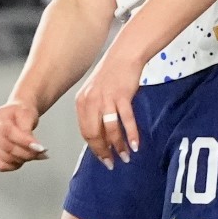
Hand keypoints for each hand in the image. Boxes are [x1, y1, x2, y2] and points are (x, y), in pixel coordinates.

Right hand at [0, 100, 47, 171]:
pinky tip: (24, 159)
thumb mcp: (28, 115)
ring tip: (35, 154)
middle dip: (26, 152)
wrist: (17, 115)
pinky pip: (1, 166)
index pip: (8, 131)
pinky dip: (15, 165)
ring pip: (5, 158)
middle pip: (6, 147)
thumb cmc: (22, 114)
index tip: (40, 147)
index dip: (24, 141)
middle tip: (41, 153)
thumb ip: (28, 131)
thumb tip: (34, 147)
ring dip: (23, 159)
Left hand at [75, 50, 143, 168]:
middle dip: (104, 152)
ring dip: (119, 146)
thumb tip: (101, 137)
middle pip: (95, 134)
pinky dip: (132, 134)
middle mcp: (91, 101)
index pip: (85, 132)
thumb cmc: (112, 75)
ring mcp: (106, 98)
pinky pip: (127, 120)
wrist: (124, 55)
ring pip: (111, 130)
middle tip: (113, 163)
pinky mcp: (122, 96)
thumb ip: (95, 112)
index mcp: (82, 102)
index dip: (94, 148)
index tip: (103, 158)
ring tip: (126, 156)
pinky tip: (136, 144)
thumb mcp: (96, 93)